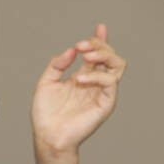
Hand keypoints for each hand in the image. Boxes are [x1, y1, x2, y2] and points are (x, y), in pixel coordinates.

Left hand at [31, 24, 126, 156]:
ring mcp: (102, 91)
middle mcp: (95, 82)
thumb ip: (57, 65)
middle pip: (110, 55)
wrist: (47, 136)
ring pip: (118, 64)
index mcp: (84, 75)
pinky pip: (111, 82)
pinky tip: (80, 79)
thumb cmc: (46, 114)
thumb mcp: (46, 83)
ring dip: (104, 55)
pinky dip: (97, 76)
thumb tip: (71, 50)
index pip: (97, 53)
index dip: (100, 39)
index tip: (99, 27)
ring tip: (86, 56)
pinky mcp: (106, 102)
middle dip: (98, 45)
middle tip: (81, 46)